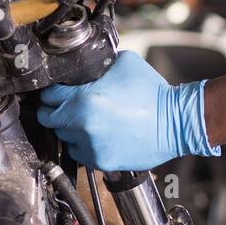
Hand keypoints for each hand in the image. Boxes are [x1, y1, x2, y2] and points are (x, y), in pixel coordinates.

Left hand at [37, 51, 219, 170]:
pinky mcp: (101, 162)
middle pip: (49, 119)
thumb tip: (83, 66)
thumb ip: (97, 64)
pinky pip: (80, 153)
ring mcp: (91, 146)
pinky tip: (100, 135)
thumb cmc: (153, 93)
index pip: (48, 96)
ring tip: (90, 121)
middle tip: (69, 107)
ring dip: (71, 129)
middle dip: (56, 111)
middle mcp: (84, 125)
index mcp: (84, 99)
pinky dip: (85, 145)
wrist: (176, 122)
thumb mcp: (124, 62)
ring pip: (64, 138)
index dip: (52, 92)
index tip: (58, 92)